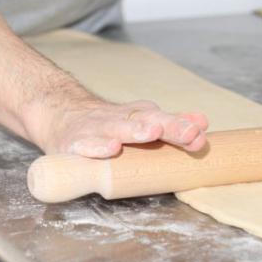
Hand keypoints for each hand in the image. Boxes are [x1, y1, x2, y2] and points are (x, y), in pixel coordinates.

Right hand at [38, 99, 208, 157]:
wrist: (60, 113)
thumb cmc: (108, 124)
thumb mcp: (141, 121)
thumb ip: (170, 125)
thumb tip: (202, 123)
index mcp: (141, 117)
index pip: (166, 121)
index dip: (182, 128)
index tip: (199, 134)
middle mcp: (122, 120)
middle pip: (148, 121)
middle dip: (170, 127)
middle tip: (188, 133)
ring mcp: (98, 130)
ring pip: (119, 129)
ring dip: (136, 131)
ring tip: (152, 132)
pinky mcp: (74, 142)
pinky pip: (86, 145)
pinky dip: (98, 146)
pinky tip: (110, 148)